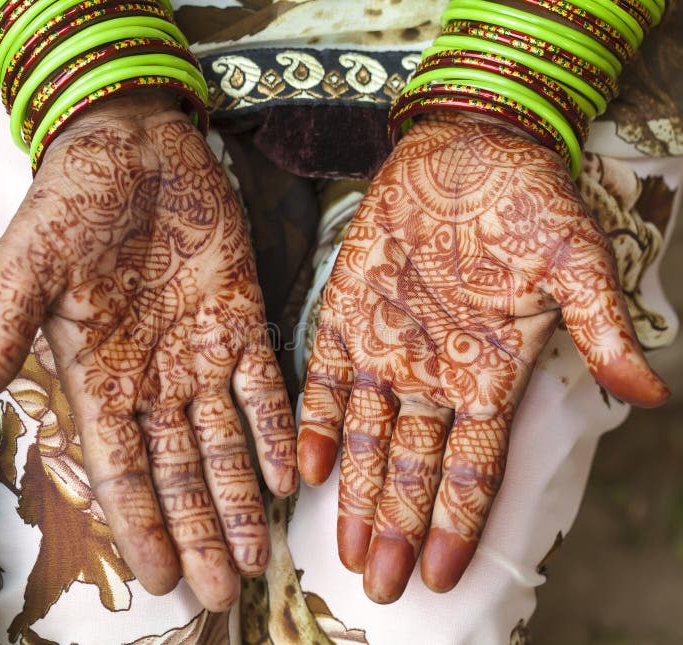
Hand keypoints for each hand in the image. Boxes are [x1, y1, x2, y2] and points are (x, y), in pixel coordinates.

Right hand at [0, 92, 297, 610]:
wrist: (134, 147)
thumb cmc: (72, 200)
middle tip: (222, 593)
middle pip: (179, 473)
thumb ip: (3, 331)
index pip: (119, 469)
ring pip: (225, 444)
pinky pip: (263, 388)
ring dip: (240, 500)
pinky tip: (284, 478)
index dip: (138, 525)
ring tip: (257, 558)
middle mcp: (154, 379)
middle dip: (199, 532)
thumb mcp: (26, 264)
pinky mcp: (243, 320)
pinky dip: (274, 432)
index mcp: (98, 376)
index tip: (158, 580)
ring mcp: (201, 354)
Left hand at [296, 112, 668, 602]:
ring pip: (368, 438)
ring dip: (356, 494)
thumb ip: (601, 327)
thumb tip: (651, 391)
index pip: (472, 468)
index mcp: (488, 374)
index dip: (456, 523)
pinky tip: (309, 467)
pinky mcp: (347, 316)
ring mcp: (386, 349)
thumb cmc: (526, 203)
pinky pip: (327, 380)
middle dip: (397, 528)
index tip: (441, 576)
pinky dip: (318, 422)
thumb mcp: (574, 262)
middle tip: (381, 588)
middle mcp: (434, 375)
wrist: (467, 149)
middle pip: (413, 469)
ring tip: (344, 551)